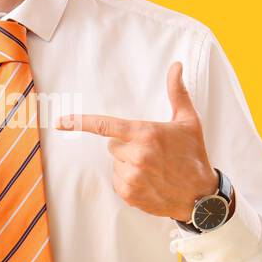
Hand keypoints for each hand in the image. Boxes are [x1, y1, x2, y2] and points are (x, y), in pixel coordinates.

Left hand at [56, 62, 216, 220]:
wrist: (201, 195)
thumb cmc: (194, 155)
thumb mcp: (188, 121)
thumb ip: (177, 92)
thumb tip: (175, 66)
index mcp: (145, 134)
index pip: (105, 125)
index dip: (80, 122)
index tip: (60, 121)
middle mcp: (136, 155)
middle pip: (113, 145)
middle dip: (128, 146)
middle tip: (152, 152)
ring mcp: (132, 177)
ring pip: (116, 163)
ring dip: (129, 164)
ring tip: (153, 169)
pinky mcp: (130, 194)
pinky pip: (117, 181)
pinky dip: (129, 181)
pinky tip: (149, 181)